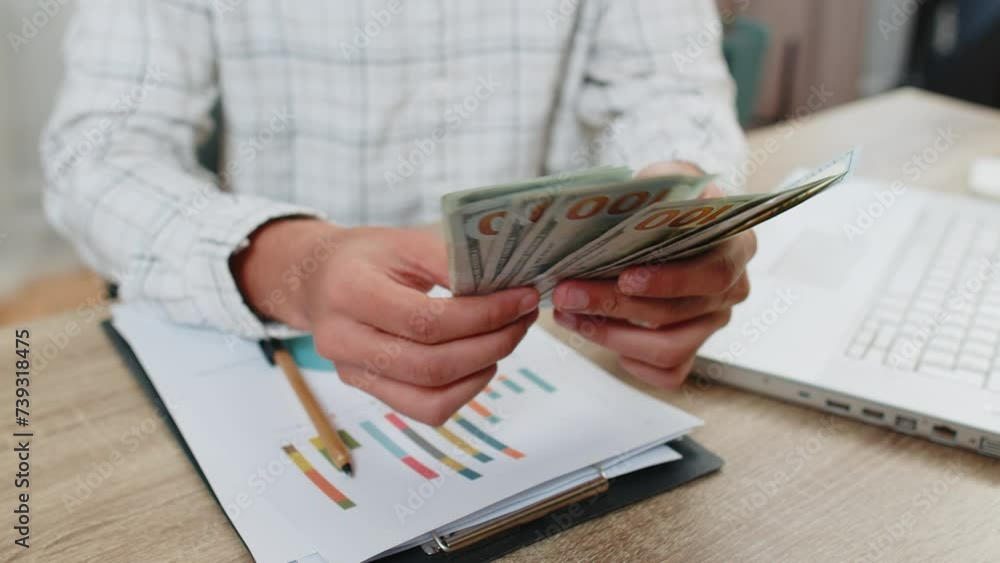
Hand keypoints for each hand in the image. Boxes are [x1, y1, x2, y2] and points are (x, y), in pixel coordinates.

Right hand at [234, 220, 539, 424]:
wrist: (318, 278)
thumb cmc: (367, 256)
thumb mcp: (405, 242)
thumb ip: (450, 262)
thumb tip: (505, 288)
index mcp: (349, 292)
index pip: (426, 321)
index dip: (483, 316)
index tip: (521, 299)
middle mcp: (342, 340)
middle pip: (431, 365)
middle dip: (491, 344)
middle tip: (523, 319)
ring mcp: (351, 372)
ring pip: (429, 398)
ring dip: (481, 372)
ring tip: (506, 338)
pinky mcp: (367, 389)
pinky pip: (424, 410)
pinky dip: (463, 392)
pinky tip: (481, 362)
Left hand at [551, 161, 755, 388]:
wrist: (670, 218)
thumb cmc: (669, 201)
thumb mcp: (667, 178)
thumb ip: (658, 184)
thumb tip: (631, 195)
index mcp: (735, 246)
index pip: (712, 273)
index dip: (669, 281)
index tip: (624, 278)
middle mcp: (731, 290)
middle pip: (677, 313)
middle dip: (614, 305)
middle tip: (567, 293)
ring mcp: (712, 322)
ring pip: (668, 348)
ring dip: (611, 335)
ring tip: (568, 314)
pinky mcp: (693, 347)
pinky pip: (668, 373)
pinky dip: (629, 360)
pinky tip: (594, 332)